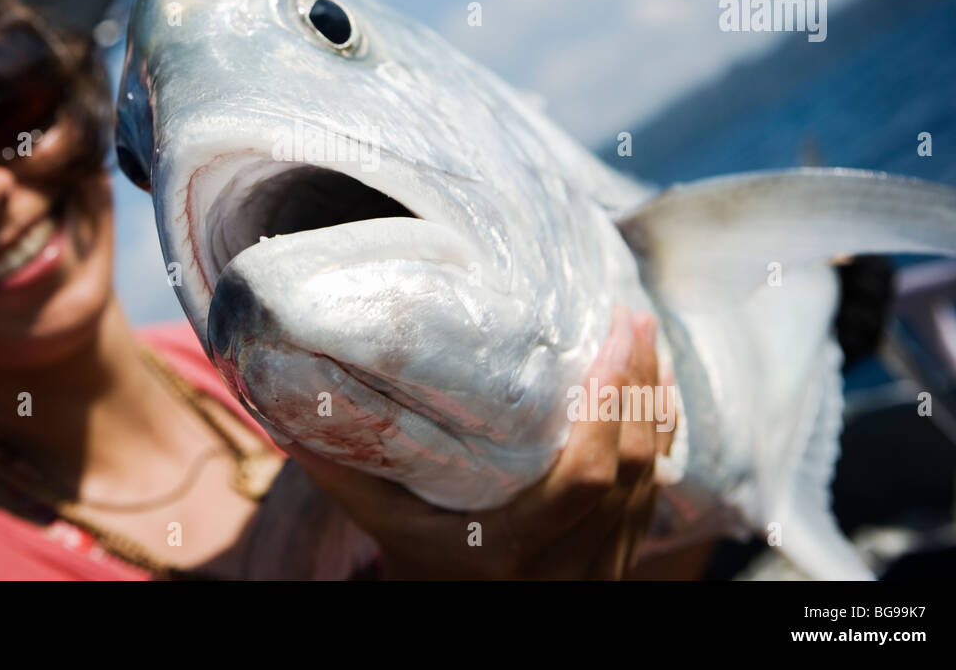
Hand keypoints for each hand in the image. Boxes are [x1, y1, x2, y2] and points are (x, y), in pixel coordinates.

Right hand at [285, 305, 674, 578]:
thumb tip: (295, 404)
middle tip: (633, 320)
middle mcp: (569, 568)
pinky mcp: (618, 565)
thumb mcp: (382, 528)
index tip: (613, 341)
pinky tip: (653, 397)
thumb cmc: (419, 576)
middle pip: (633, 471)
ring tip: (646, 343)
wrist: (462, 635)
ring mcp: (602, 570)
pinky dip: (659, 441)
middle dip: (641, 389)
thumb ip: (346, 471)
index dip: (611, 408)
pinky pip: (653, 498)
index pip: (587, 477)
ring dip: (657, 408)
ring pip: (652, 483)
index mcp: (513, 553)